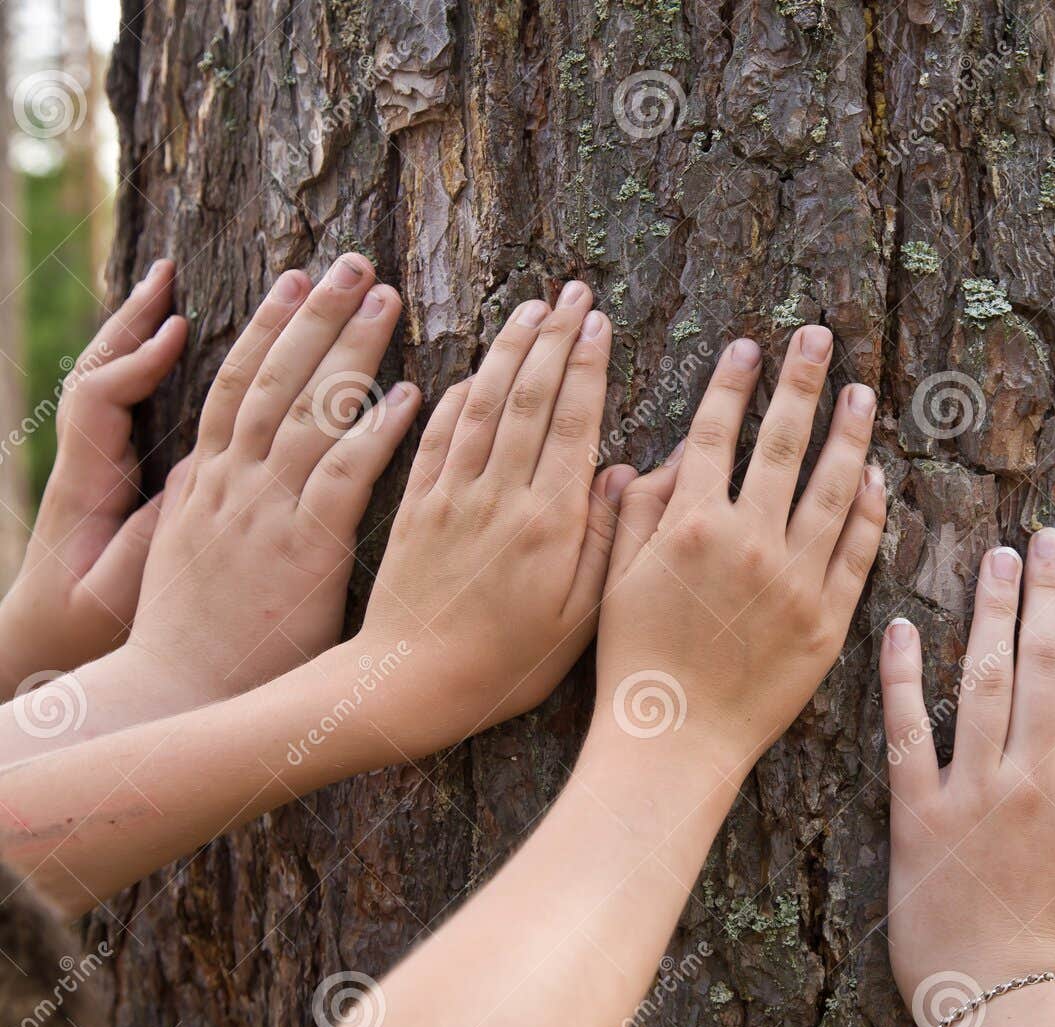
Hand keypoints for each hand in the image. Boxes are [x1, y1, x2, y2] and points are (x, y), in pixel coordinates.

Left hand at [0, 261, 186, 693]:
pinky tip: (178, 344)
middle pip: (98, 371)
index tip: (178, 332)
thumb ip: (148, 538)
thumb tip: (181, 483)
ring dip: (138, 331)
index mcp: (85, 484)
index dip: (134, 362)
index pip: (99, 401)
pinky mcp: (112, 470)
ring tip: (169, 286)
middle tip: (169, 275)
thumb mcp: (121, 594)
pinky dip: (149, 363)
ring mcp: (94, 460)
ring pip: (110, 379)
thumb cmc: (87, 628)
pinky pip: (128, 402)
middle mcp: (84, 461)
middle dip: (133, 321)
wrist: (44, 646)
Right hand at [125, 255, 416, 705]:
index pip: (239, 381)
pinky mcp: (304, 548)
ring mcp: (267, 511)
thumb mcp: (180, 551)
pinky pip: (346, 475)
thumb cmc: (192, 634)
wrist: (179, 693)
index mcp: (209, 479)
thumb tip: (206, 459)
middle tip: (359, 262)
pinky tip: (414, 394)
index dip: (271, 325)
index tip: (299, 279)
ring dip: (353, 350)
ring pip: (312, 411)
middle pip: (276, 377)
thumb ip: (196, 499)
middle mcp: (235, 482)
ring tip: (390, 298)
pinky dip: (377, 430)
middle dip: (317, 314)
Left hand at [355, 282, 633, 738]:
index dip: (587, 364)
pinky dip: (455, 396)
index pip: (572, 421)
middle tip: (572, 292)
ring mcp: (451, 496)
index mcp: (548, 521)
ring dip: (507, 351)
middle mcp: (499, 495)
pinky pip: (436, 436)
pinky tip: (470, 372)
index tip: (600, 321)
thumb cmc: (507, 666)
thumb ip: (607, 542)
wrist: (408, 686)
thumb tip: (625, 472)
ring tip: (529, 310)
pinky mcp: (414, 507)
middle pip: (529, 396)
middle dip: (553, 337)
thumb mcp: (578, 618)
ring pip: (483, 403)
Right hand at [588, 325, 885, 775]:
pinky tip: (874, 476)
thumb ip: (637, 510)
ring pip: (832, 488)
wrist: (674, 738)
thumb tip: (659, 459)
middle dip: (800, 382)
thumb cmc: (634, 659)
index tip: (749, 346)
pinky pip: (857, 551)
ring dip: (848, 434)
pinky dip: (869, 509)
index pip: (715, 433)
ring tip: (861, 393)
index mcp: (692, 524)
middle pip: (782, 443)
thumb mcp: (614, 577)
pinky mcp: (828, 619)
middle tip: (818, 337)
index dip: (732, 384)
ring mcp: (796, 579)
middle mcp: (749, 541)